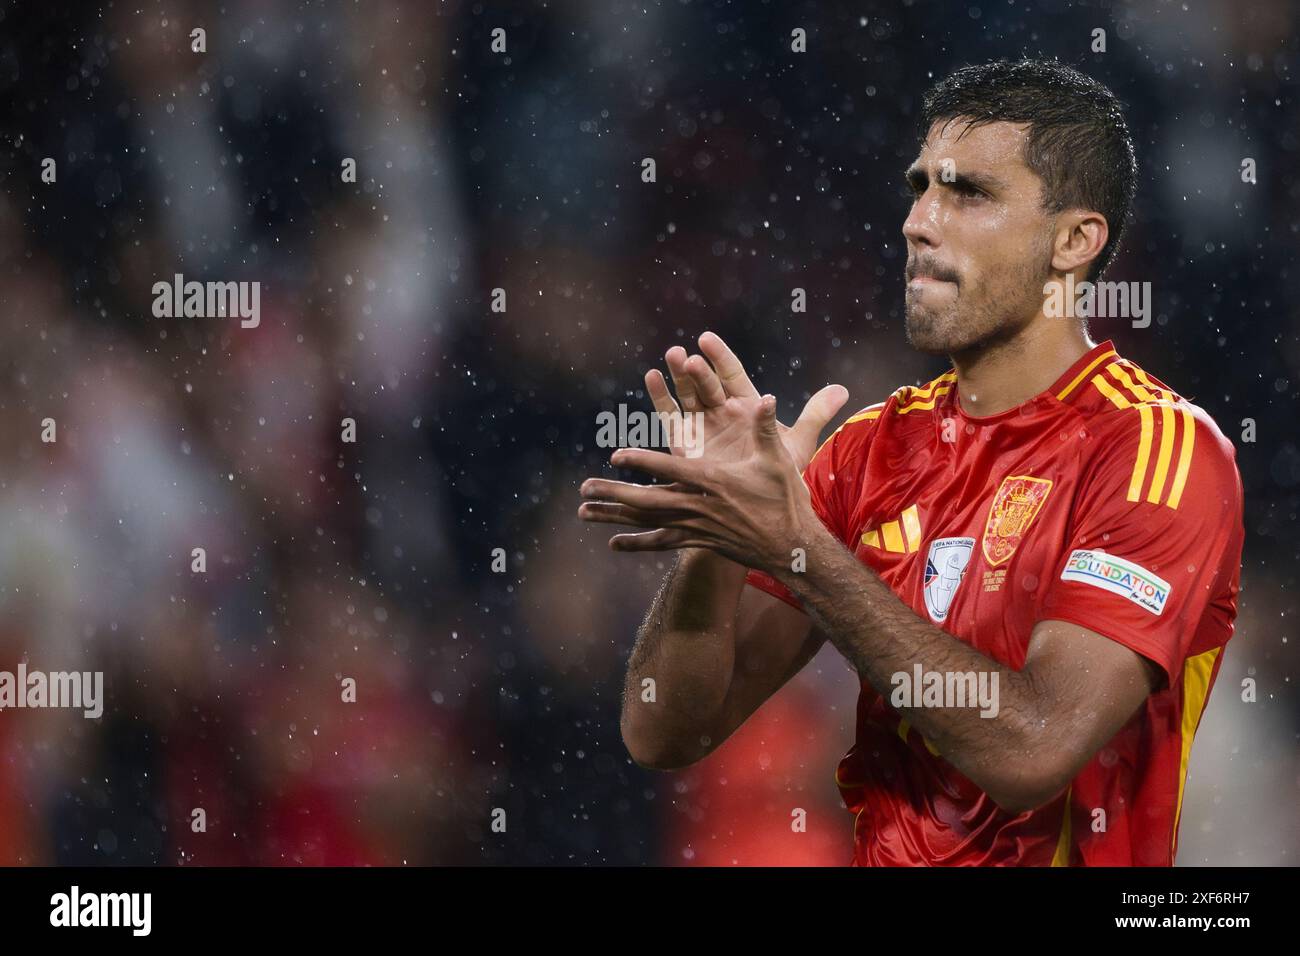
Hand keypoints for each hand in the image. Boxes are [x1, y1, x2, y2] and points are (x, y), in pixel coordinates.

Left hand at [577, 391, 828, 574]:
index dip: (643, 461)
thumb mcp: (779, 461)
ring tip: (583, 512)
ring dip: (614, 517)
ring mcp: (695, 527)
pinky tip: (614, 543)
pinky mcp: (698, 541)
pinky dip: (637, 543)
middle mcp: (698, 506)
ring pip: (647, 522)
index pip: (670, 469)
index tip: (616, 455)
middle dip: (613, 492)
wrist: (791, 548)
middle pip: (647, 500)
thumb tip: (768, 398)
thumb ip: (766, 429)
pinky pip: (661, 543)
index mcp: (713, 482)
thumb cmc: (786, 500)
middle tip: (583, 488)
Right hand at [647, 331, 847, 471]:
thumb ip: (816, 415)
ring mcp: (702, 426)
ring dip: (676, 376)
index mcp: (746, 407)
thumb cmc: (777, 477)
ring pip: (687, 395)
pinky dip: (660, 397)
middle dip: (697, 369)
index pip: (731, 375)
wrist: (755, 509)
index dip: (720, 358)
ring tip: (670, 356)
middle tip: (687, 356)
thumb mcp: (798, 444)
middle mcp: (722, 412)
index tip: (706, 339)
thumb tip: (842, 389)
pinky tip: (652, 377)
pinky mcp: (684, 443)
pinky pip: (671, 417)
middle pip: (707, 384)